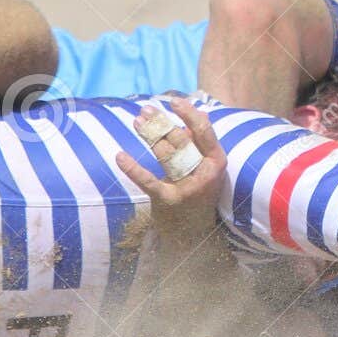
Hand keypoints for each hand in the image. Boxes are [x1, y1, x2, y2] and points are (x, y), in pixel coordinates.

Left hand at [115, 97, 226, 229]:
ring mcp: (187, 187)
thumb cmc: (199, 193)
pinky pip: (148, 180)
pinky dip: (132, 168)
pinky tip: (120, 156)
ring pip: (164, 154)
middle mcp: (205, 174)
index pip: (204, 131)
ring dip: (148, 135)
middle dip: (160, 122)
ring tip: (137, 122)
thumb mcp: (207, 168)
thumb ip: (201, 143)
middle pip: (180, 140)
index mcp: (217, 161)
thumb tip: (200, 113)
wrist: (193, 235)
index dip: (189, 113)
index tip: (175, 101)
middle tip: (145, 110)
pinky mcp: (168, 200)